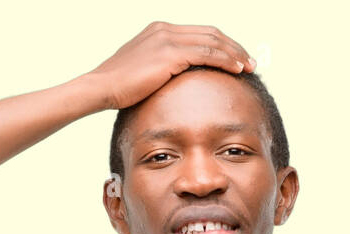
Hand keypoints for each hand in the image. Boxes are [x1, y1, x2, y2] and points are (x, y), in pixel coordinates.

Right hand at [86, 22, 255, 110]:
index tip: (234, 57)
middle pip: (210, 33)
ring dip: (234, 53)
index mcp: (159, 30)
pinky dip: (226, 60)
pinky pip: (207, 54)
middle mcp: (165, 30)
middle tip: (249, 61)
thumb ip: (160, 68)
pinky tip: (237, 69)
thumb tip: (174, 81)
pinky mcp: (170, 54)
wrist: (100, 88)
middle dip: (233, 47)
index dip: (221, 44)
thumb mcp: (141, 71)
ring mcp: (168, 39)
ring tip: (249, 66)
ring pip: (213, 42)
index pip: (199, 33)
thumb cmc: (117, 88)